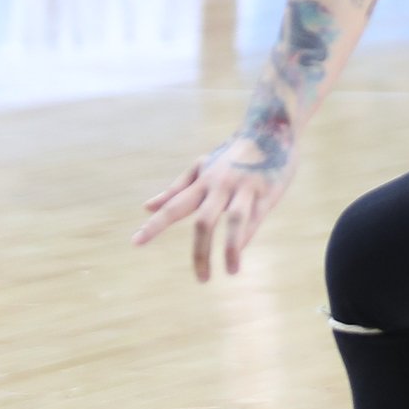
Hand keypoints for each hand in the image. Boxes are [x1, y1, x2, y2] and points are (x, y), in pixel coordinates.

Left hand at [134, 135, 298, 280]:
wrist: (272, 127)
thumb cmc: (232, 153)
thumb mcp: (203, 166)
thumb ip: (176, 189)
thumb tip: (147, 208)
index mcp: (203, 180)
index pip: (174, 205)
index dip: (155, 225)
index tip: (135, 242)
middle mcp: (221, 184)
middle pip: (204, 221)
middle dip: (200, 252)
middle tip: (202, 280)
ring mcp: (244, 186)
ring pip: (233, 221)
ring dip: (230, 250)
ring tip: (230, 272)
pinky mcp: (267, 191)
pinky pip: (255, 217)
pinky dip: (247, 237)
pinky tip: (242, 255)